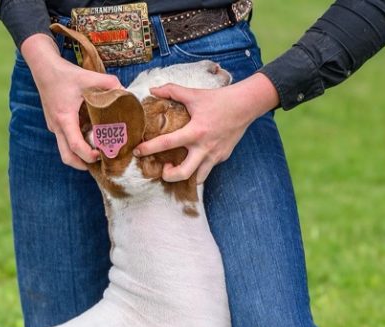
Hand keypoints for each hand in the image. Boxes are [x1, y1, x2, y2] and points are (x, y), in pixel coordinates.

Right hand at [20, 33, 121, 169]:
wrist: (43, 68)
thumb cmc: (64, 73)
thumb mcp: (88, 76)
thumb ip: (109, 83)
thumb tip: (126, 91)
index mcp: (65, 118)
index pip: (75, 146)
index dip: (89, 155)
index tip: (101, 154)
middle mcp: (57, 126)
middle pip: (67, 157)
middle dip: (82, 164)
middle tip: (98, 162)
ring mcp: (53, 126)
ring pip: (64, 151)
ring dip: (78, 156)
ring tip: (94, 154)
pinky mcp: (53, 123)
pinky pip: (63, 141)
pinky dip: (74, 145)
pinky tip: (87, 138)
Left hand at [132, 72, 279, 182]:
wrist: (247, 105)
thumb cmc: (219, 99)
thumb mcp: (195, 94)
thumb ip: (172, 91)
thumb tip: (153, 89)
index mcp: (195, 131)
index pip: (167, 143)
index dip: (150, 149)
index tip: (138, 152)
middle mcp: (204, 147)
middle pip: (183, 174)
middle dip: (169, 176)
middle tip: (163, 169)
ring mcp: (214, 155)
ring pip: (198, 178)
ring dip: (185, 176)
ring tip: (178, 167)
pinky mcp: (222, 157)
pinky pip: (207, 169)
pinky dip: (198, 168)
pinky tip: (192, 160)